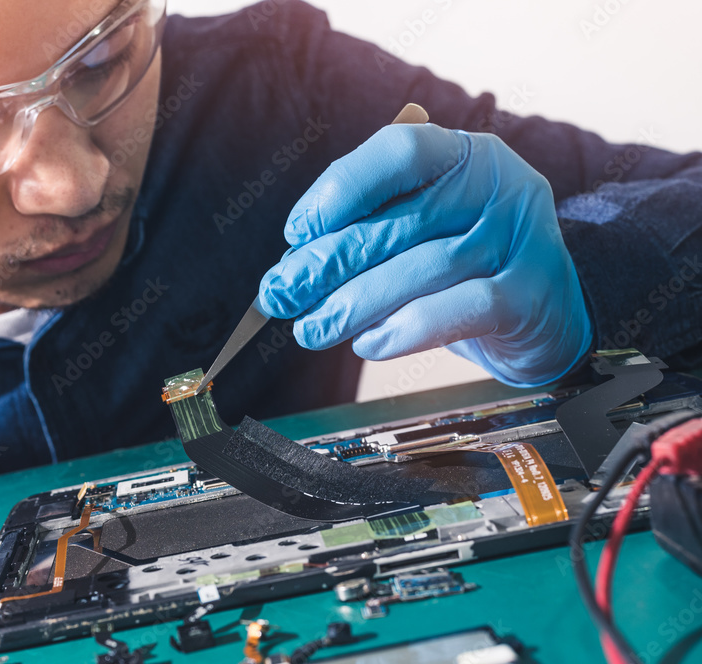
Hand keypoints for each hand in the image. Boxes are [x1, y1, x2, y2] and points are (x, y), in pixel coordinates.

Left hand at [257, 123, 591, 386]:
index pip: (397, 152)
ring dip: (354, 303)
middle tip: (281, 294)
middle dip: (328, 262)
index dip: (341, 189)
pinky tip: (368, 343)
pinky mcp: (530, 295)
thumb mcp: (426, 229)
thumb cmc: (469, 265)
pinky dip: (404, 329)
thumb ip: (371, 231)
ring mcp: (521, 238)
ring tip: (312, 329)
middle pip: (399, 221)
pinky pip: (454, 310)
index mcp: (465, 155)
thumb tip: (295, 266)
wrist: (551, 313)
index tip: (297, 232)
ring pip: (421, 268)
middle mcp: (499, 187)